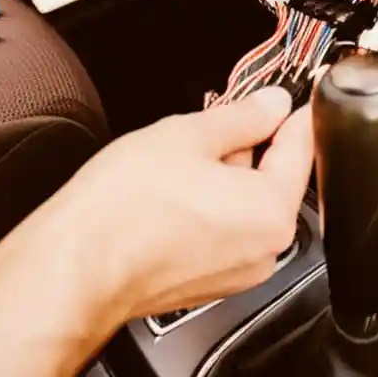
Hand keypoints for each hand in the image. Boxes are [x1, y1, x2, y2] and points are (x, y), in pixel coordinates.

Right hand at [65, 87, 312, 318]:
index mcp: (271, 211)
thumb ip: (242, 116)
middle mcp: (264, 250)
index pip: (300, 146)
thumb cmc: (122, 209)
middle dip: (250, 145)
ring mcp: (237, 272)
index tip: (292, 95)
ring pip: (246, 205)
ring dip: (225, 176)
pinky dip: (209, 207)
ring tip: (179, 160)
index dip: (294, 112)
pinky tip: (172, 193)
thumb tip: (271, 104)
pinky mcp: (208, 283)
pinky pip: (224, 232)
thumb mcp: (188, 135)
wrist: (76, 265)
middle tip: (216, 119)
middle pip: (274, 178)